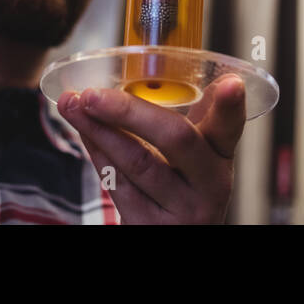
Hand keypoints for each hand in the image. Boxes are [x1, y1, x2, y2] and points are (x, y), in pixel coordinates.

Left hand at [58, 74, 245, 223]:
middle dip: (129, 111)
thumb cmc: (186, 189)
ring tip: (73, 105)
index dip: (231, 106)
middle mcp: (208, 185)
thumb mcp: (199, 157)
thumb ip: (190, 120)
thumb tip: (164, 68)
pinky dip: (97, 152)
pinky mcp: (149, 225)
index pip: (230, 127)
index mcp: (221, 157)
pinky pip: (118, 185)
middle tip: (93, 94)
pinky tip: (84, 132)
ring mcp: (179, 209)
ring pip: (137, 162)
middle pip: (175, 139)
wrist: (179, 234)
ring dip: (98, 130)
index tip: (230, 84)